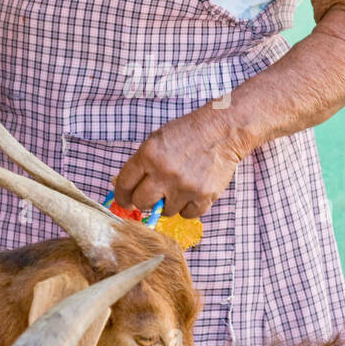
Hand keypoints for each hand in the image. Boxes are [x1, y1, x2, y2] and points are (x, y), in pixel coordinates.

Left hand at [113, 106, 249, 218]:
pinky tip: (192, 192)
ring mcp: (184, 186)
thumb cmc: (187, 133)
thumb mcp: (156, 140)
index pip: (124, 185)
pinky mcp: (203, 196)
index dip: (122, 197)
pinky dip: (189, 207)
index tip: (126, 202)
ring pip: (165, 211)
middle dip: (145, 201)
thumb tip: (125, 190)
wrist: (222, 130)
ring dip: (170, 203)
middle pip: (141, 202)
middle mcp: (164, 172)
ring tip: (179, 186)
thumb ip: (141, 164)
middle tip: (154, 195)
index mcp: (148, 155)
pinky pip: (187, 215)